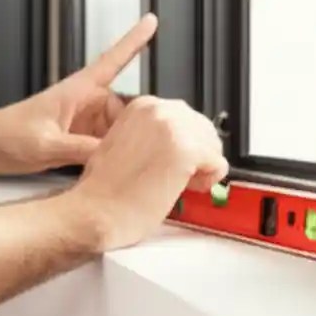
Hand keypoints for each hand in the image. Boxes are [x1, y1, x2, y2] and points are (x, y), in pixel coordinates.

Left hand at [0, 14, 157, 175]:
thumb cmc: (7, 136)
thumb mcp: (45, 145)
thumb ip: (79, 149)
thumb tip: (115, 153)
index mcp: (77, 90)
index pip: (113, 59)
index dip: (134, 40)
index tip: (152, 20)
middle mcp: (85, 102)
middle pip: (128, 107)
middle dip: (140, 123)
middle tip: (155, 142)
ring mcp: (84, 121)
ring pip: (121, 129)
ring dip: (126, 143)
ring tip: (134, 162)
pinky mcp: (79, 138)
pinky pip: (106, 144)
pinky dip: (113, 154)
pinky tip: (118, 169)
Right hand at [61, 96, 227, 251]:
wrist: (96, 210)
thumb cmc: (104, 188)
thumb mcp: (124, 141)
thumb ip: (150, 134)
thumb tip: (174, 143)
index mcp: (143, 105)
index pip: (185, 117)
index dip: (184, 142)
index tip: (173, 161)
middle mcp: (159, 110)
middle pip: (203, 128)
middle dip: (197, 153)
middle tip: (181, 176)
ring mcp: (174, 129)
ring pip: (213, 145)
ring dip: (203, 167)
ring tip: (182, 183)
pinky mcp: (187, 152)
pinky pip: (218, 165)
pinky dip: (210, 180)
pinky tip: (188, 188)